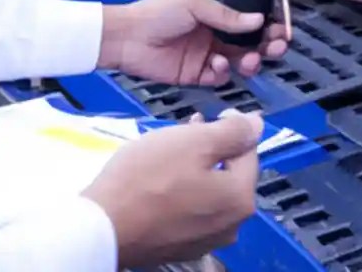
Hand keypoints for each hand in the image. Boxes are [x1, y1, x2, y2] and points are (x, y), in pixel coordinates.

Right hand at [82, 111, 263, 267]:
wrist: (104, 227)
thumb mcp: (192, 142)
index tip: (203, 114)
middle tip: (181, 132)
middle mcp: (231, 226)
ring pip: (209, 193)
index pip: (248, 151)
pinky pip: (190, 212)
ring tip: (166, 155)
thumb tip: (257, 125)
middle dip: (211, 149)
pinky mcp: (180, 248)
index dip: (230, 126)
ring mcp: (206, 241)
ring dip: (196, 171)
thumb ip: (232, 132)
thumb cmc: (148, 178)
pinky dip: (181, 194)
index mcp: (241, 198)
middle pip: (229, 174)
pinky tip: (158, 184)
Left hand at [99, 0, 281, 85]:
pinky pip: (218, 78)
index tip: (279, 30)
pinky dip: (222, 73)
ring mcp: (205, 57)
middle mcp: (213, 36)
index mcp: (214, 15)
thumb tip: (258, 19)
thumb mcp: (193, 5)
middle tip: (274, 47)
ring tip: (247, 59)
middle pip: (249, 44)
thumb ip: (226, 15)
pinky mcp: (195, 75)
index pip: (248, 22)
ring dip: (248, 61)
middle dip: (265, 46)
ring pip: (237, 63)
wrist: (126, 38)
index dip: (265, 27)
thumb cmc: (155, 14)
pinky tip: (216, 65)